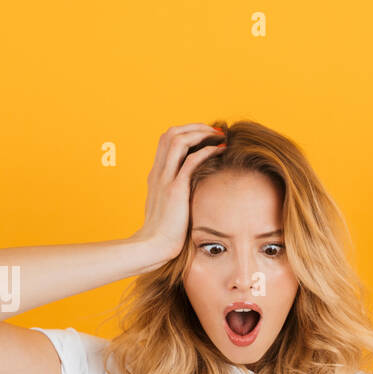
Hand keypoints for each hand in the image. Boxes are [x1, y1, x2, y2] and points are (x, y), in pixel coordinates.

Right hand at [130, 123, 224, 262]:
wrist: (152, 247)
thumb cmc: (163, 233)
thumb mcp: (167, 209)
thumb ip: (175, 196)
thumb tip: (190, 195)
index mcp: (156, 175)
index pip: (167, 141)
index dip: (186, 133)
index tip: (205, 136)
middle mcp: (158, 172)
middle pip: (171, 133)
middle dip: (195, 127)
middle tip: (215, 132)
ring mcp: (165, 179)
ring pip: (178, 140)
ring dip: (200, 133)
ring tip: (219, 136)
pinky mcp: (174, 189)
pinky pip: (190, 161)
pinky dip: (206, 151)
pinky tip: (220, 150)